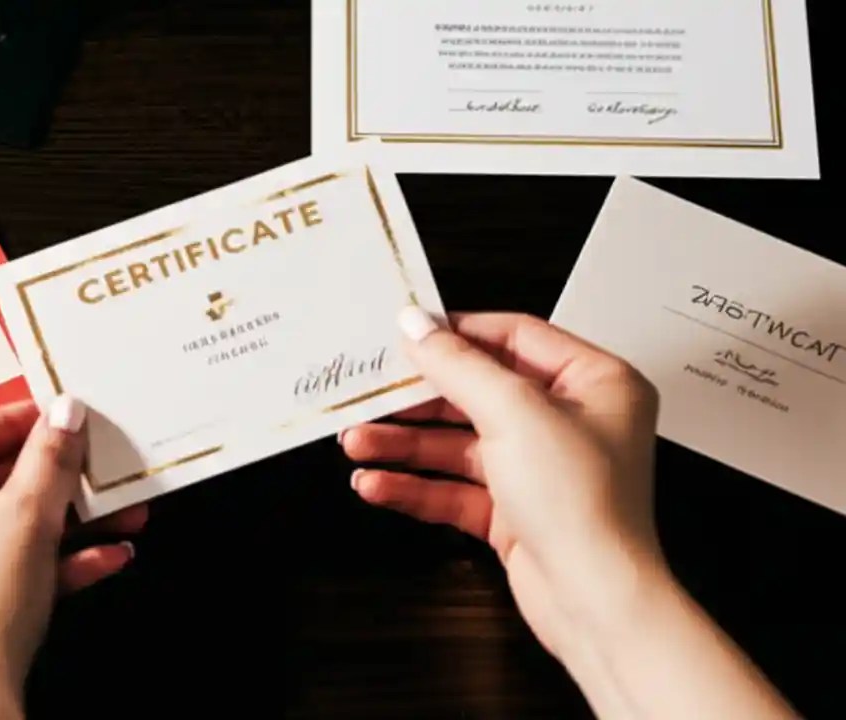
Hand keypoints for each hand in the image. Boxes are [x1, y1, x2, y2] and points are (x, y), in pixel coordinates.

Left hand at [0, 397, 146, 719]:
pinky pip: (3, 568)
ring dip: (65, 521)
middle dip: (53, 480)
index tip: (62, 416)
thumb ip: (49, 461)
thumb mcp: (22, 523)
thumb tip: (65, 415)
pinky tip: (105, 557)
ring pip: (1, 529)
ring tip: (118, 512)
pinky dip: (51, 561)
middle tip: (95, 463)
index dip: (15, 421)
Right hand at [343, 310, 793, 718]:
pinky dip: (415, 485)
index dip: (457, 333)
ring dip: (405, 444)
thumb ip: (458, 365)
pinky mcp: (516, 511)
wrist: (595, 602)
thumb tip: (417, 325)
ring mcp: (541, 469)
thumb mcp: (514, 413)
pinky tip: (376, 483)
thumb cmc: (585, 507)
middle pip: (478, 392)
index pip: (515, 337)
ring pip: (458, 444)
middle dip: (417, 399)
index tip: (406, 331)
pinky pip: (455, 488)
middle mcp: (571, 422)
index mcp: (595, 382)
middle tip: (370, 392)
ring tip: (357, 441)